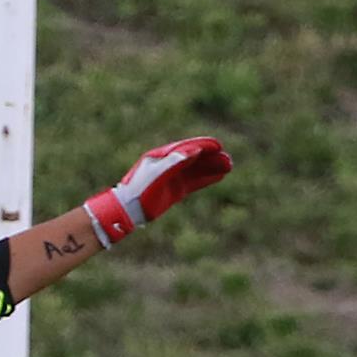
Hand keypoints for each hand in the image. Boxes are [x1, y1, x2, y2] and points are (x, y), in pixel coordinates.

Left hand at [83, 137, 232, 247]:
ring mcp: (172, 178)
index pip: (186, 148)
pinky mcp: (175, 190)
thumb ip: (175, 162)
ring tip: (229, 166)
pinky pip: (194, 182)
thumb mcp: (158, 174)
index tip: (218, 146)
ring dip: (212, 168)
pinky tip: (219, 176)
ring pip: (196, 170)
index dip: (203, 146)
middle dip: (211, 158)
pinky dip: (206, 178)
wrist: (127, 210)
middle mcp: (168, 165)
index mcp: (161, 156)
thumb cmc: (140, 189)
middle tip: (228, 159)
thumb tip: (194, 151)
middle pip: (194, 158)